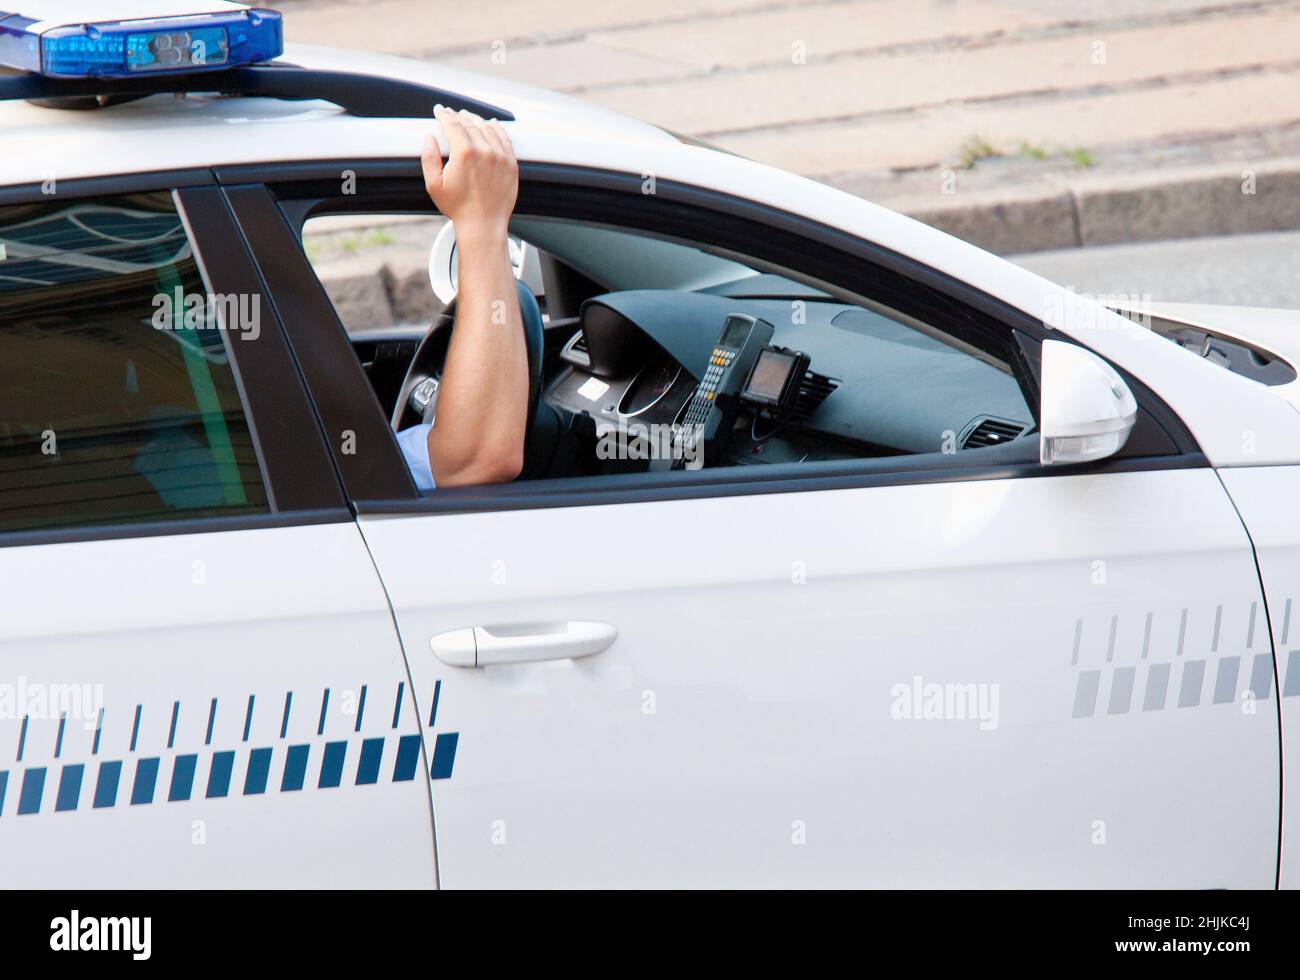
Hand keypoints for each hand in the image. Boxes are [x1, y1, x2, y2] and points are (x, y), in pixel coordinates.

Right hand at [422, 106, 517, 244]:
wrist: (484, 225)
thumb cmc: (458, 208)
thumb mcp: (434, 185)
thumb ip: (428, 158)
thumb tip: (429, 137)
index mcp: (464, 153)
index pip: (452, 124)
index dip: (444, 115)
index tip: (439, 110)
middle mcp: (485, 150)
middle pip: (470, 124)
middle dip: (458, 116)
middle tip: (451, 113)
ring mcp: (500, 156)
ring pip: (488, 128)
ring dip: (476, 119)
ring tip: (468, 116)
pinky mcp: (511, 163)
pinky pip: (504, 138)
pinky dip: (497, 128)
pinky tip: (492, 123)